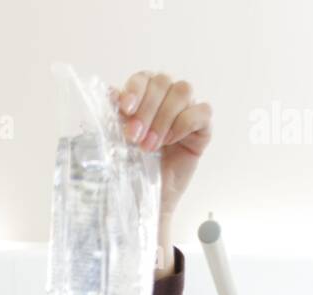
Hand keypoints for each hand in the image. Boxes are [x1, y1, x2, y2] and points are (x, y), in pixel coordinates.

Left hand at [108, 71, 211, 218]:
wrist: (146, 198)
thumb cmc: (133, 167)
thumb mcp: (119, 140)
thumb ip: (116, 116)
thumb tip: (110, 93)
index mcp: (146, 94)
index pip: (144, 77)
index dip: (135, 89)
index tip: (125, 109)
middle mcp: (168, 97)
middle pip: (163, 81)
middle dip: (147, 109)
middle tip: (135, 137)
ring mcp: (187, 110)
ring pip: (182, 91)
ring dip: (164, 117)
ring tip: (150, 145)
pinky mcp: (202, 129)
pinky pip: (202, 112)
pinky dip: (185, 123)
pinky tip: (171, 141)